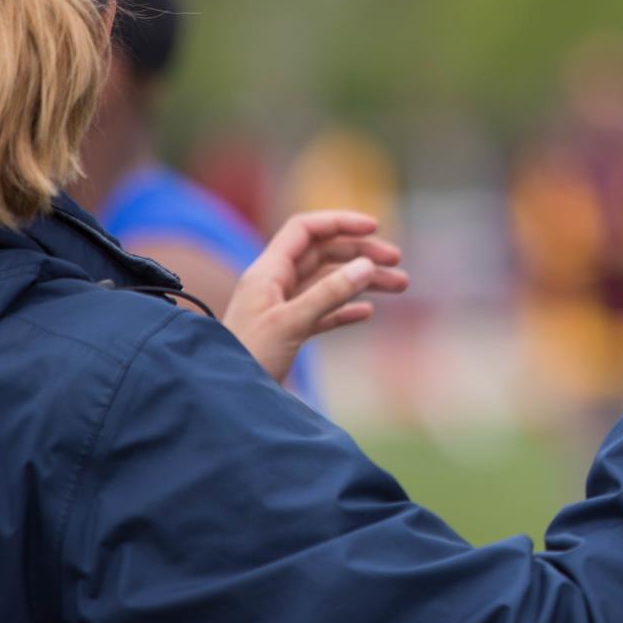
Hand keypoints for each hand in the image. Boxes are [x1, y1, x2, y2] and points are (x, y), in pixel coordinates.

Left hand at [223, 211, 409, 382]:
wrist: (224, 400)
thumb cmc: (247, 358)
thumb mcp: (289, 323)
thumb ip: (328, 293)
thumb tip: (365, 266)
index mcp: (268, 272)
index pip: (306, 230)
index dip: (340, 222)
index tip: (375, 228)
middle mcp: (275, 284)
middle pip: (324, 254)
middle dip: (361, 254)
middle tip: (397, 262)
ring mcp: (282, 308)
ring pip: (328, 283)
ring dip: (362, 281)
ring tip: (399, 286)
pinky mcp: (288, 332)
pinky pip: (323, 311)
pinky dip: (346, 309)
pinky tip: (367, 312)